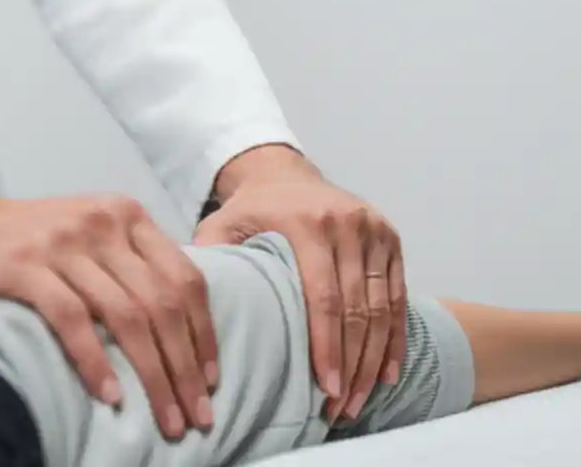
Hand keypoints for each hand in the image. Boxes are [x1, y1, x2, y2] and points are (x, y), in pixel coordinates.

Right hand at [0, 193, 217, 438]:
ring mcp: (67, 243)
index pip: (186, 279)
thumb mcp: (92, 236)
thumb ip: (132, 264)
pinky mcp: (27, 266)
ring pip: (128, 317)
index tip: (211, 380)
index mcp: (129, 216)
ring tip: (166, 418)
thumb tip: (181, 325)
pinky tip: (110, 397)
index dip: (204, 334)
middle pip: (163, 304)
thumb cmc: (28, 240)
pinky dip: (96, 362)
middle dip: (186, 367)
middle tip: (197, 415)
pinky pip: (73, 321)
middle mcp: (105, 223)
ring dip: (153, 375)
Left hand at [196, 149, 405, 422]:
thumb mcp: (221, 225)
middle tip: (340, 408)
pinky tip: (387, 373)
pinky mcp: (390, 238)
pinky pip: (398, 296)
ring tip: (359, 401)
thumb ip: (210, 260)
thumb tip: (182, 311)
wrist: (285, 174)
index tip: (324, 389)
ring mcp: (374, 229)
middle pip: (356, 308)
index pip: (322, 296)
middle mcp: (346, 223)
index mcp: (306, 223)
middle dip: (351, 365)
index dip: (326, 347)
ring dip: (373, 360)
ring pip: (381, 307)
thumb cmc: (250, 211)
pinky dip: (395, 337)